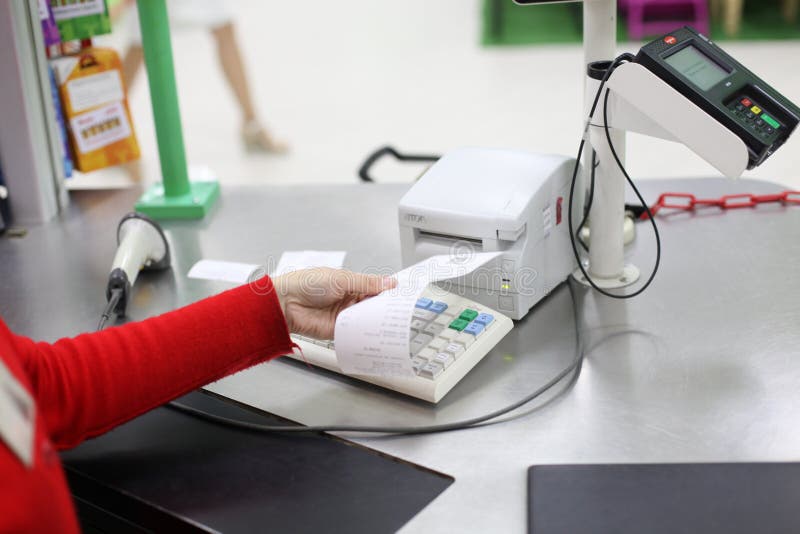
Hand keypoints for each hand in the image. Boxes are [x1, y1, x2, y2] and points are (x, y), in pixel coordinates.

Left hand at [273, 268, 395, 339]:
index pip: (373, 288)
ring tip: (391, 322)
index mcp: (349, 283)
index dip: (386, 291)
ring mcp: (343, 315)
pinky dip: (364, 333)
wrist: (285, 303)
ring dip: (376, 321)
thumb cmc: (306, 284)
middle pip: (372, 305)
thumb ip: (366, 283)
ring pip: (366, 319)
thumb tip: (388, 282)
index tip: (401, 294)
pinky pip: (355, 333)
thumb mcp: (341, 279)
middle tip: (400, 310)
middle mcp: (347, 299)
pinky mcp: (338, 331)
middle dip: (384, 307)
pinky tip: (374, 333)